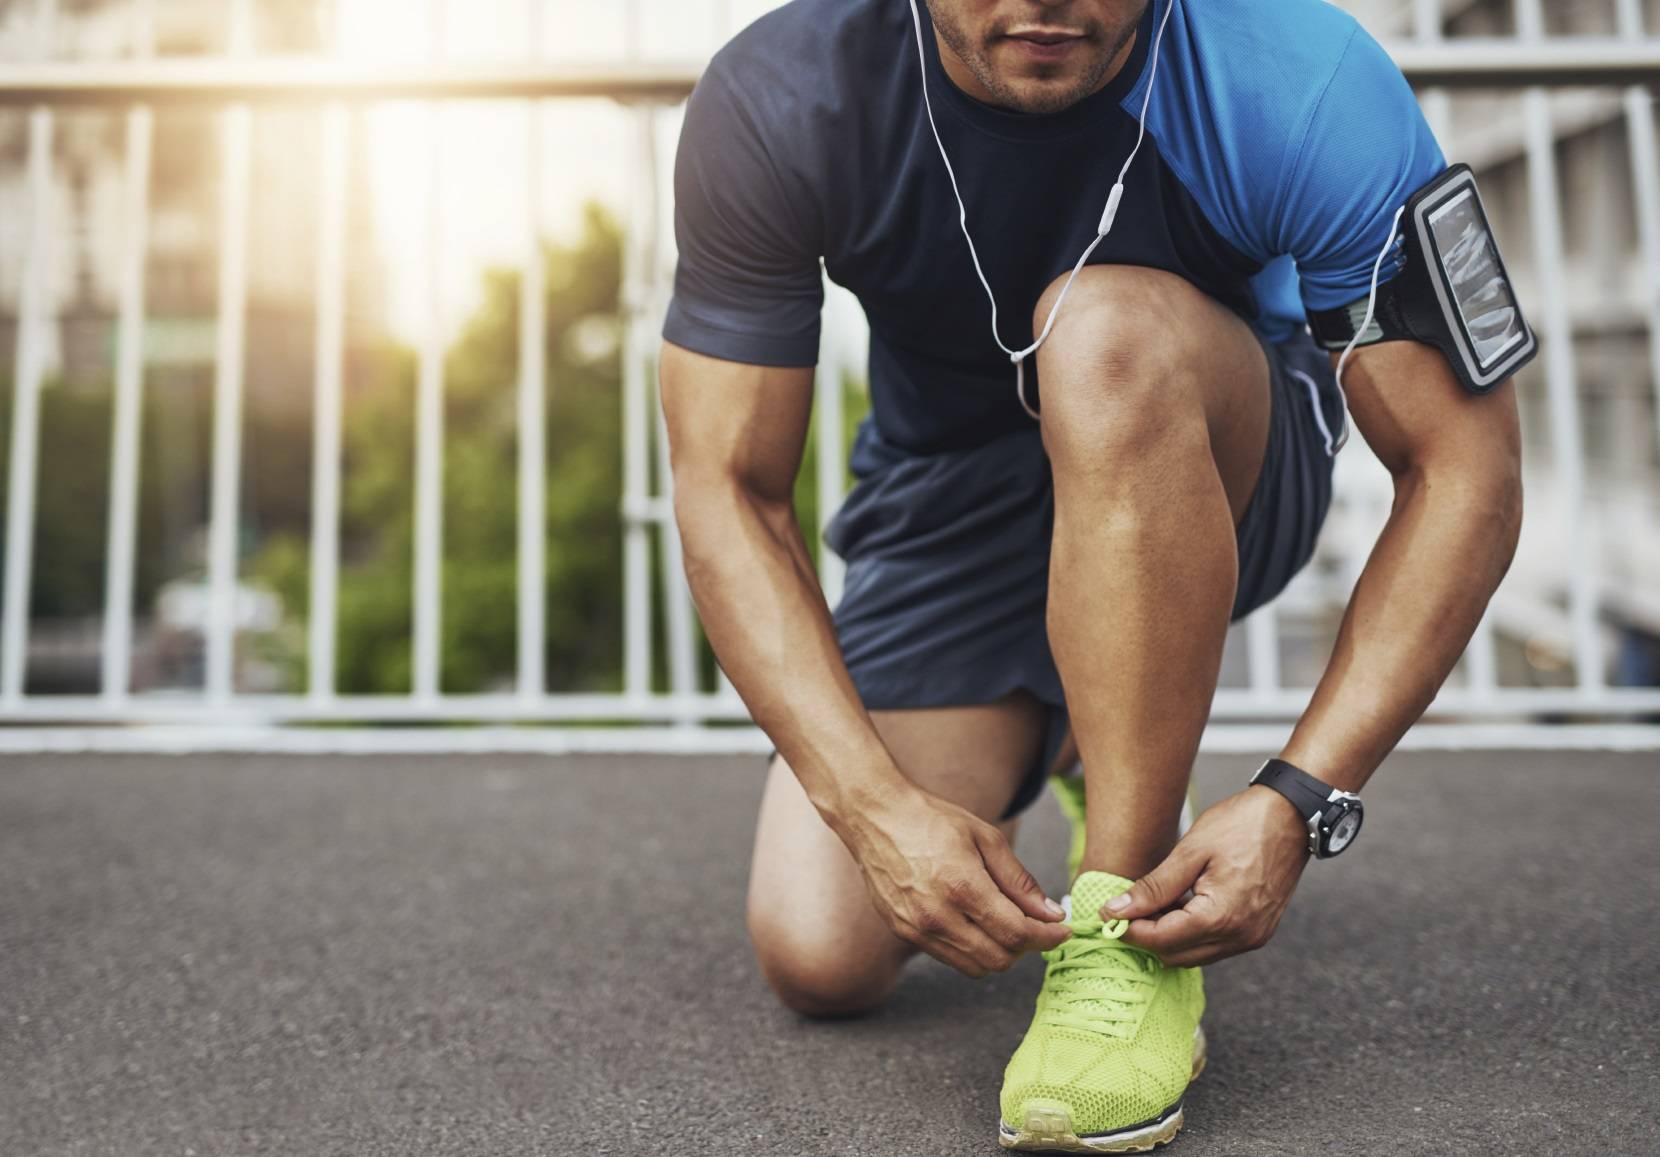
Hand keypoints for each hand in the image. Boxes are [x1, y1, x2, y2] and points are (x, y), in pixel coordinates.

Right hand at [840, 787, 1071, 976]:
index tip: (1062, 930)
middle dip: (1026, 947)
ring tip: (1005, 923)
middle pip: (999, 959)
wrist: (875, 816)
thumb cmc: (932, 819)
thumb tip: (1051, 914)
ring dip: (999, 952)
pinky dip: (971, 949)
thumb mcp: (986, 838)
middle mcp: (937, 916)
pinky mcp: (903, 932)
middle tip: (1036, 926)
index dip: (1047, 937)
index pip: (1017, 933)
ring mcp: (917, 928)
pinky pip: (949, 957)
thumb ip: (1020, 881)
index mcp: (962, 887)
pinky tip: (975, 921)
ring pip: (975, 967)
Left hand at [1104, 785, 1310, 966]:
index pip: (1160, 941)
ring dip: (1169, 935)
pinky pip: (1215, 945)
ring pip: (1194, 954)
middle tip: (1129, 906)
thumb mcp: (1190, 852)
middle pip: (1176, 955)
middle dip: (1147, 936)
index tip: (1107, 914)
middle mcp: (1240, 937)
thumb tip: (1115, 911)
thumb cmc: (1241, 825)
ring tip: (1156, 901)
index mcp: (1221, 918)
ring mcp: (1253, 938)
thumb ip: (1153, 887)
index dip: (1129, 930)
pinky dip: (1192, 932)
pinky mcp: (1258, 932)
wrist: (1292, 815)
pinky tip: (1182, 904)